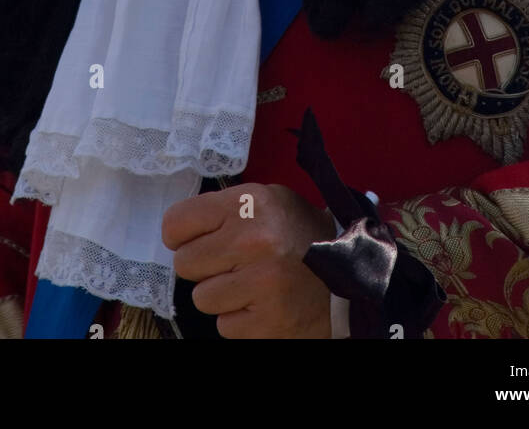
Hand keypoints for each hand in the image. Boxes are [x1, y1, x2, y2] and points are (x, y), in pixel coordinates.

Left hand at [162, 182, 336, 338]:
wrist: (351, 274)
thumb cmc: (300, 236)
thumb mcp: (268, 202)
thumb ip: (225, 209)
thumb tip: (178, 230)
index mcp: (250, 202)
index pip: (177, 222)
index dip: (180, 235)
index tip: (193, 239)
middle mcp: (255, 239)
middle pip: (184, 263)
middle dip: (204, 267)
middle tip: (232, 263)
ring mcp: (262, 283)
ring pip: (202, 298)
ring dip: (223, 296)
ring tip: (252, 284)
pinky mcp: (268, 321)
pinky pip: (225, 326)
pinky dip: (240, 320)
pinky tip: (263, 304)